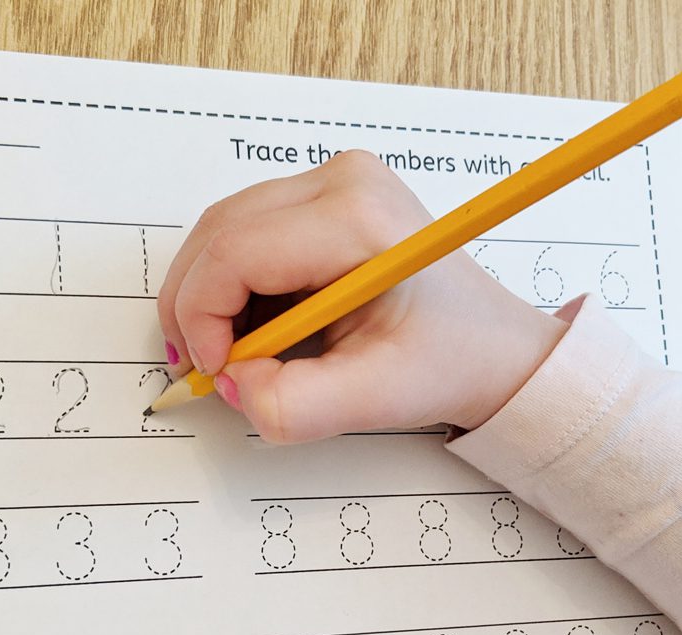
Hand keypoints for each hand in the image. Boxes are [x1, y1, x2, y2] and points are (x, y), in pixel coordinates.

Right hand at [158, 149, 568, 441]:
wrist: (487, 346)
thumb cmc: (445, 361)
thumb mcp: (372, 400)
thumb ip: (290, 404)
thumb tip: (232, 381)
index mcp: (356, 219)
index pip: (233, 252)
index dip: (202, 317)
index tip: (215, 369)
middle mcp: (340, 182)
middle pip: (216, 235)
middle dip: (194, 308)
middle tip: (206, 367)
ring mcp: (329, 183)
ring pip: (220, 235)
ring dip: (209, 299)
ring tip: (235, 352)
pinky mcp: (319, 200)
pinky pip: (241, 237)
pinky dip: (230, 289)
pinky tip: (257, 328)